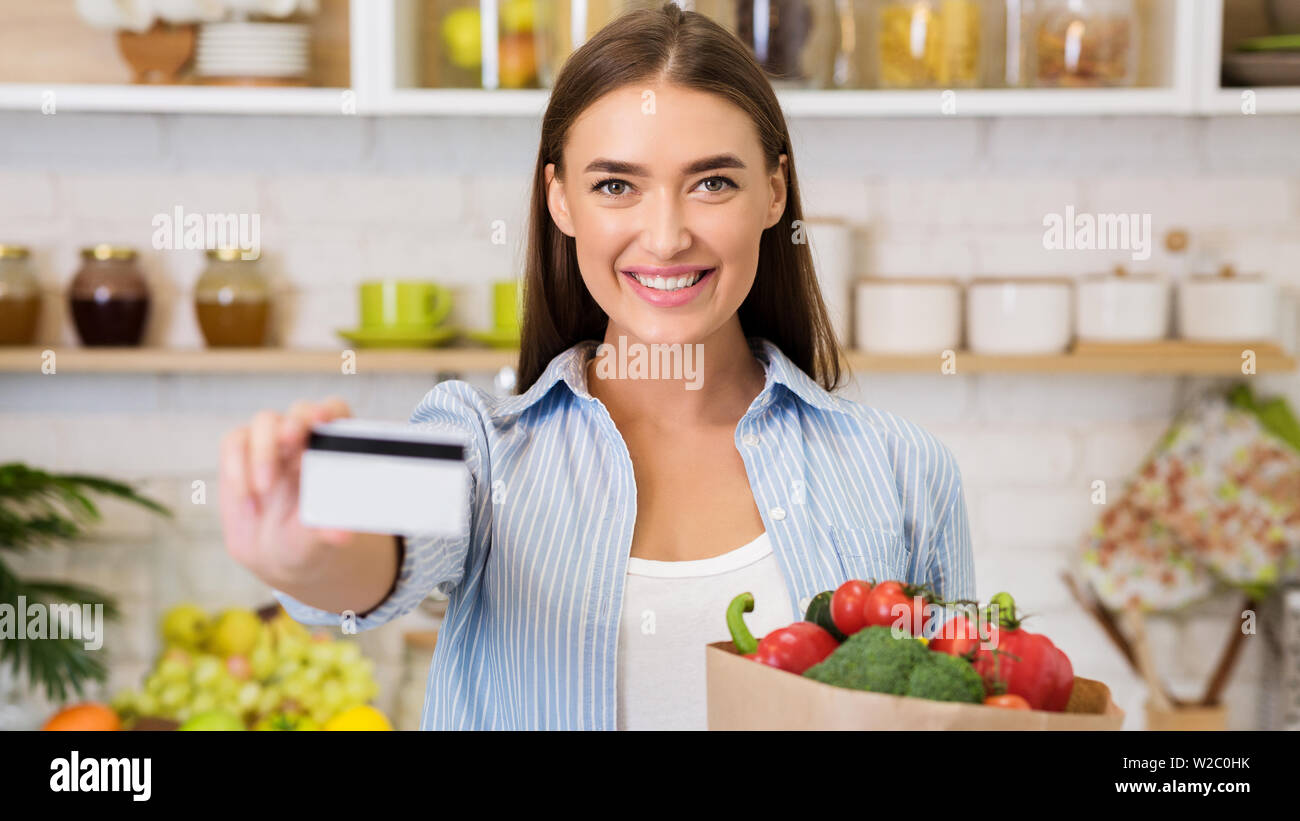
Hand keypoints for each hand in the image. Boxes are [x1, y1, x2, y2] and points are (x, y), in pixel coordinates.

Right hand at [219, 397, 357, 589]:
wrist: (275, 554)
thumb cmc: (308, 538)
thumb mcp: (318, 539)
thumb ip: (327, 531)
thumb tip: (341, 534)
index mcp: (333, 451)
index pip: (336, 412)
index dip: (330, 411)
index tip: (323, 420)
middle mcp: (303, 441)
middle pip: (301, 411)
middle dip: (296, 422)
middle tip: (290, 438)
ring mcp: (271, 444)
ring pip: (265, 422)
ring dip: (263, 451)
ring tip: (264, 489)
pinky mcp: (241, 454)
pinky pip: (234, 443)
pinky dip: (236, 468)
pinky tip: (248, 501)